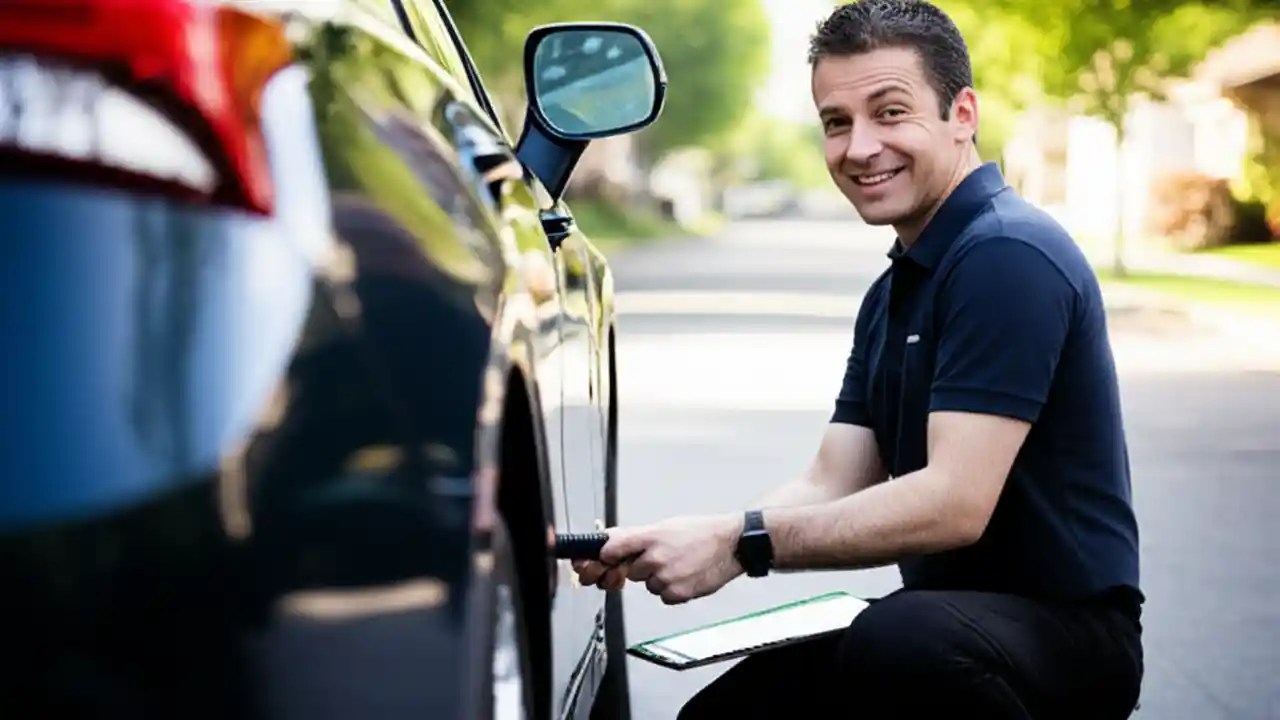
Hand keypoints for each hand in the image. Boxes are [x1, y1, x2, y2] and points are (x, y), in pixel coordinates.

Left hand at [581, 514, 744, 604]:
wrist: (730, 544)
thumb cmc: (699, 532)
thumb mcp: (665, 526)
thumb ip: (636, 536)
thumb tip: (609, 541)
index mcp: (650, 536)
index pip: (612, 548)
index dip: (606, 557)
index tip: (604, 560)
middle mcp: (656, 556)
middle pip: (631, 572)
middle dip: (640, 568)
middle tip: (660, 558)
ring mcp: (667, 576)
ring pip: (648, 585)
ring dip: (658, 579)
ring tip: (678, 564)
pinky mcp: (678, 593)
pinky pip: (664, 597)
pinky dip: (672, 590)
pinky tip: (685, 575)